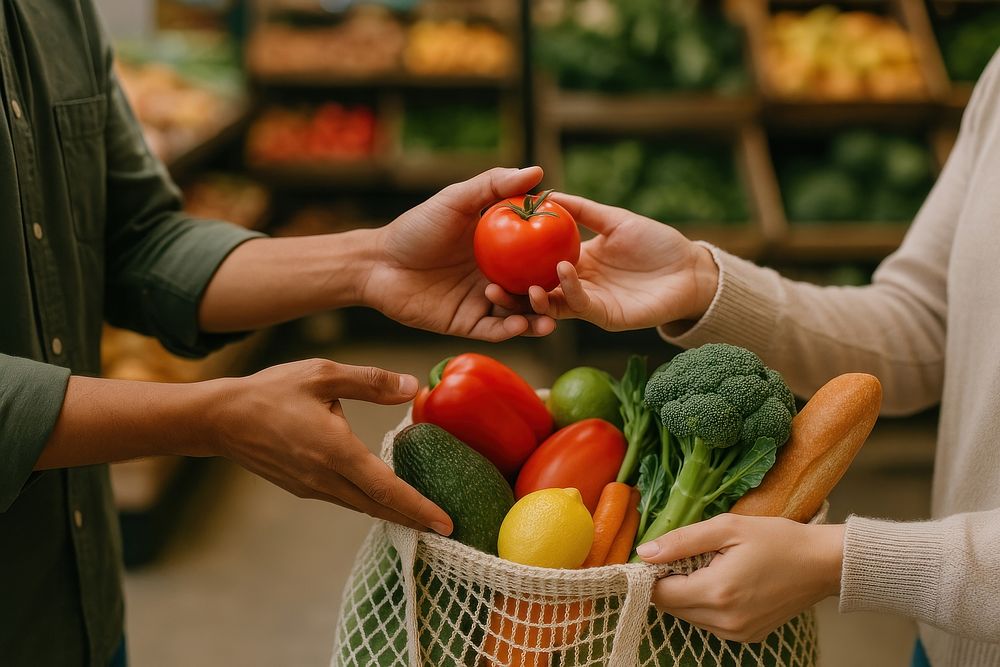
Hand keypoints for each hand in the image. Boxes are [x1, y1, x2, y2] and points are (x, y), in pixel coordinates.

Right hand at [210, 358, 452, 533]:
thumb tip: (412, 387)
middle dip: (414, 520)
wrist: (220, 419)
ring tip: (422, 516)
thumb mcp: (323, 374)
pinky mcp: (302, 487)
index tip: (445, 523)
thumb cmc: (271, 392)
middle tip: (447, 529)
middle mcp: (326, 477)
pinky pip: (345, 500)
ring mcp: (312, 487)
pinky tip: (382, 496)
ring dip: (393, 513)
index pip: (387, 488)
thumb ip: (370, 381)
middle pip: (379, 507)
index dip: (419, 508)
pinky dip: (370, 503)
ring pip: (362, 506)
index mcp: (336, 451)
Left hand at [363, 167, 556, 340]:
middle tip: (568, 295)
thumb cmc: (415, 227)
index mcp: (498, 249)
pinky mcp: (466, 323)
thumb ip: (495, 185)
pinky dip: (511, 330)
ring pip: (518, 314)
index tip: (577, 256)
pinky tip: (522, 326)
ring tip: (549, 319)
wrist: (377, 262)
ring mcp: (481, 302)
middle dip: (553, 296)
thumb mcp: (457, 200)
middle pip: (533, 289)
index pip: (535, 255)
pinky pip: (494, 330)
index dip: (557, 258)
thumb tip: (538, 171)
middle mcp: (495, 276)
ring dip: (536, 318)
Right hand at [487, 193, 719, 331]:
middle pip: (536, 293)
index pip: (536, 267)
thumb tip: (550, 193)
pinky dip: (569, 290)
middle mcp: (577, 286)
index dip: (514, 265)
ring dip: (537, 298)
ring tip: (525, 284)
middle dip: (513, 294)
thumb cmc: (656, 243)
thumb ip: (583, 210)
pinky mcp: (606, 316)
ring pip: (553, 306)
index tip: (491, 252)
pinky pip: (581, 306)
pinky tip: (563, 272)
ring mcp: (590, 303)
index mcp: (575, 263)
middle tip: (490, 284)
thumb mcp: (614, 219)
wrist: (689, 268)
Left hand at [638, 514, 844, 642]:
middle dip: (670, 582)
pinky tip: (724, 581)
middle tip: (688, 555)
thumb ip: (682, 541)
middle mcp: (724, 621)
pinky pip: (709, 623)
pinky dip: (707, 603)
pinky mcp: (747, 637)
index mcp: (717, 593)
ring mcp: (737, 634)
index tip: (660, 554)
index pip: (660, 593)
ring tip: (711, 566)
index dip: (652, 573)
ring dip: (688, 593)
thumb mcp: (727, 527)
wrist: (823, 564)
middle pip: (672, 607)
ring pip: (689, 616)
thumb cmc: (778, 539)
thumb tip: (645, 553)